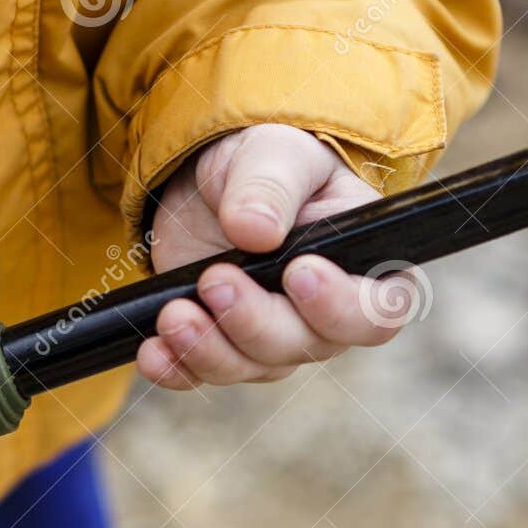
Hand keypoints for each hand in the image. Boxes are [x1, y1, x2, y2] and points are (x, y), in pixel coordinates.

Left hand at [139, 124, 415, 388]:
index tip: (297, 272)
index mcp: (363, 267)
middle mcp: (324, 316)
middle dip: (254, 321)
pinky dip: (176, 368)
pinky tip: (152, 353)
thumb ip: (271, 185)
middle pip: (302, 345)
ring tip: (172, 313)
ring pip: (250, 366)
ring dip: (208, 348)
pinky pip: (203, 374)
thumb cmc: (268, 163)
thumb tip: (254, 231)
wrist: (215, 181)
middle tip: (214, 280)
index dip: (341, 307)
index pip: (376, 312)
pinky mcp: (222, 346)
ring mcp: (273, 338)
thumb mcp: (274, 153)